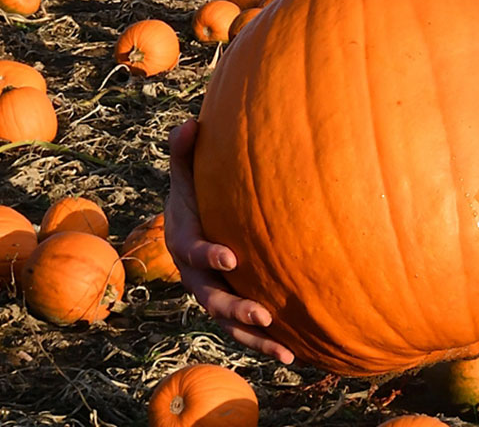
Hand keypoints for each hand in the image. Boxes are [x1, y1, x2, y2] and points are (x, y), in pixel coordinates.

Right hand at [165, 118, 294, 363]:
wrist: (195, 217)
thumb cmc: (196, 188)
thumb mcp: (187, 169)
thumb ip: (185, 150)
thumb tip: (189, 124)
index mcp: (182, 240)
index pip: (191, 251)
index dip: (208, 255)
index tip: (232, 258)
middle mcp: (194, 275)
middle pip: (210, 297)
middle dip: (234, 308)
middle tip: (262, 314)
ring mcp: (212, 294)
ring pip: (229, 324)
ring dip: (255, 339)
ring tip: (283, 349)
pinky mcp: (232, 307)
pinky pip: (246, 331)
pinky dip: (267, 344)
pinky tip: (295, 355)